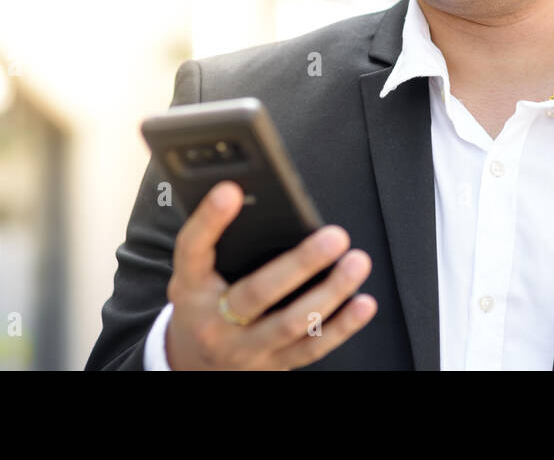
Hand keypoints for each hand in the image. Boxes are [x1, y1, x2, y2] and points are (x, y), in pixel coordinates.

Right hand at [164, 180, 376, 369]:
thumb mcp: (197, 273)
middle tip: (335, 236)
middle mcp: (213, 321)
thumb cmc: (203, 301)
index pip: (191, 249)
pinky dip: (342, 326)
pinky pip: (311, 348)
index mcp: (190, 287)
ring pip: (290, 324)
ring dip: (330, 293)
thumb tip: (261, 196)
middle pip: (256, 293)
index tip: (231, 190)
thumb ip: (220, 239)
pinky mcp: (272, 364)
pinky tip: (364, 302)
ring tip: (357, 262)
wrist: (191, 364)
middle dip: (300, 264)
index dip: (209, 220)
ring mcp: (244, 349)